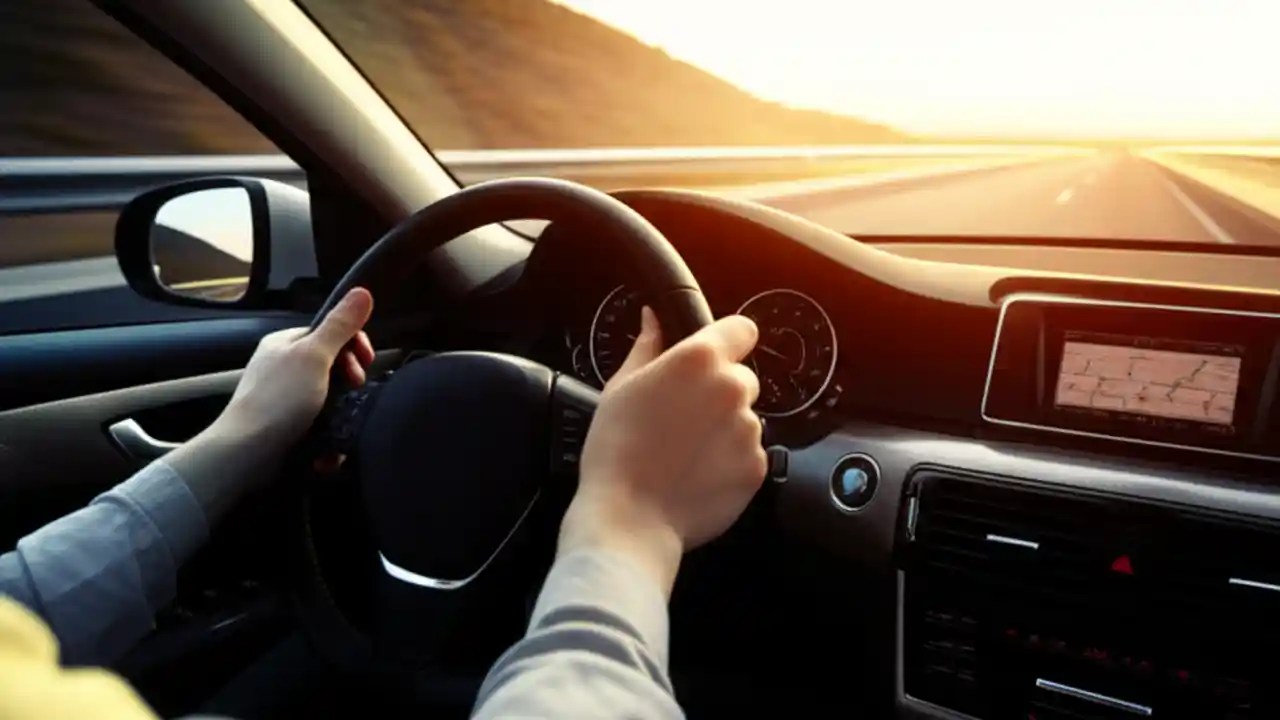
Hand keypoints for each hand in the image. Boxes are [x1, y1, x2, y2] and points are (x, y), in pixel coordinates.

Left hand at [167, 288, 374, 524]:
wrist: (246, 453)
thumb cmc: (278, 399)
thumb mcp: (314, 355)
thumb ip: (340, 325)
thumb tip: (362, 291)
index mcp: (285, 343)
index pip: (330, 333)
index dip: (353, 345)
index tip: (365, 362)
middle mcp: (283, 367)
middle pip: (333, 365)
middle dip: (349, 378)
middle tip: (353, 390)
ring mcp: (284, 398)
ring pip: (329, 396)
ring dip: (343, 410)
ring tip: (343, 421)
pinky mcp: (288, 426)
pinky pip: (319, 423)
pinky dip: (330, 433)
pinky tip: (332, 444)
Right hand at [561, 307, 765, 595]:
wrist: (629, 518)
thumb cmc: (615, 451)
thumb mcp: (620, 387)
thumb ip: (646, 346)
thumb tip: (653, 319)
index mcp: (699, 360)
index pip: (742, 329)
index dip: (727, 341)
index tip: (712, 357)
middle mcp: (732, 388)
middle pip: (742, 378)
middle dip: (719, 392)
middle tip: (683, 417)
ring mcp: (750, 430)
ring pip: (745, 417)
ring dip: (724, 428)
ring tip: (685, 451)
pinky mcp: (758, 467)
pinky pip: (748, 453)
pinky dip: (729, 461)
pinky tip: (696, 473)